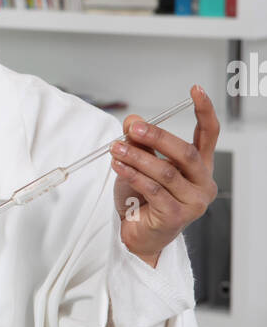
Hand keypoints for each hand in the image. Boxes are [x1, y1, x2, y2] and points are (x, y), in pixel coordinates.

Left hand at [111, 85, 219, 266]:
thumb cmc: (143, 200)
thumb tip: (133, 120)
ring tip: (116, 149)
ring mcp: (192, 202)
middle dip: (157, 137)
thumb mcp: (140, 164)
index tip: (195, 90)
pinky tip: (119, 167)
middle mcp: (202, 183)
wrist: (138, 235)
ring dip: (137, 157)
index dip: (204, 111)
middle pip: (185, 153)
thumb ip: (140, 142)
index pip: (209, 134)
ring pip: (165, 172)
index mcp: (199, 166)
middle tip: (133, 128)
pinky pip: (153, 190)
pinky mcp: (175, 216)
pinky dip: (133, 175)